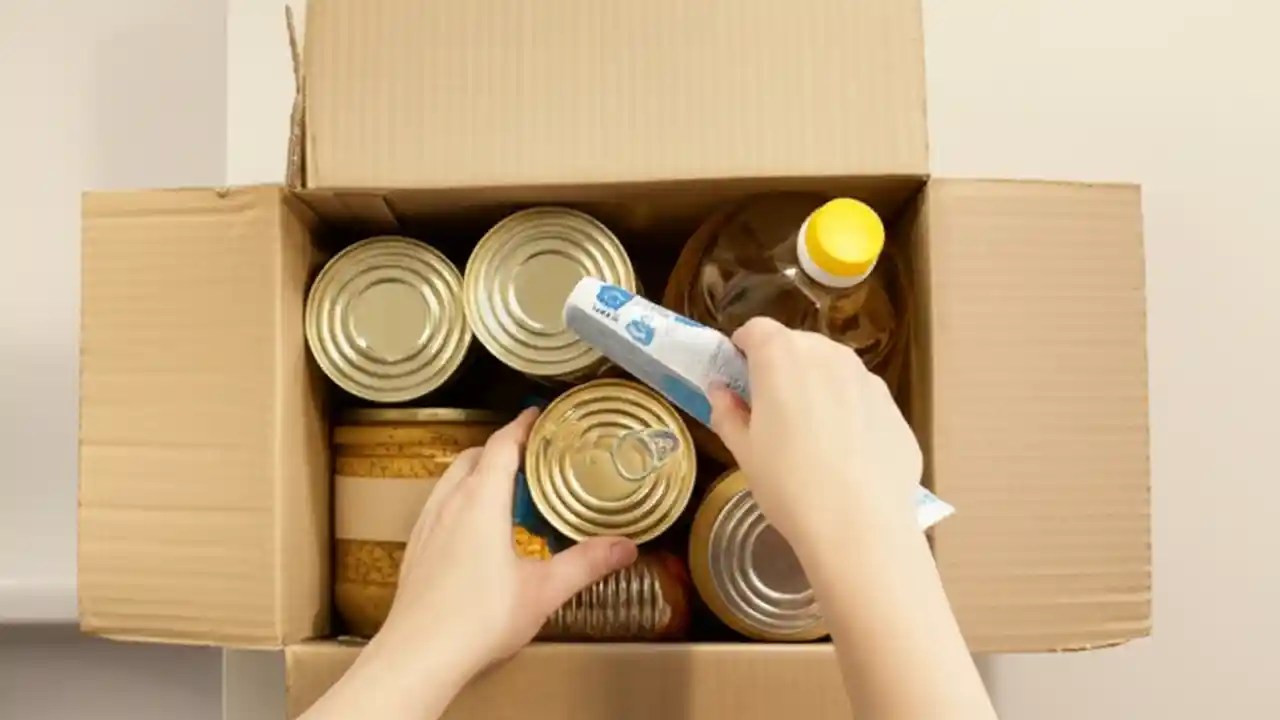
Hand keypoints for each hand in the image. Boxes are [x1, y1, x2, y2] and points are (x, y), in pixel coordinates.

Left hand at [307, 408, 637, 719]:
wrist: (419, 654)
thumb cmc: (477, 619)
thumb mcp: (544, 589)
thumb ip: (586, 563)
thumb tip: (624, 547)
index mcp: (481, 500)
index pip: (501, 445)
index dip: (521, 426)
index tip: (537, 415)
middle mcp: (449, 504)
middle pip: (474, 457)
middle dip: (501, 448)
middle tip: (530, 453)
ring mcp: (427, 526)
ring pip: (451, 480)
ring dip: (478, 473)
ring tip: (506, 488)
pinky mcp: (416, 550)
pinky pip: (438, 507)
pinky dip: (459, 500)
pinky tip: (475, 529)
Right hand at [707, 318, 922, 553]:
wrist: (861, 525)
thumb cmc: (789, 485)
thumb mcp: (744, 452)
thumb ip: (728, 412)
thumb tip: (721, 391)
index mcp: (782, 355)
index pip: (755, 330)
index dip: (743, 351)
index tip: (739, 381)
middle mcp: (828, 354)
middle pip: (797, 346)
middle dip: (781, 369)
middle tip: (773, 414)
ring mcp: (867, 378)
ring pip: (832, 371)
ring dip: (817, 389)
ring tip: (813, 439)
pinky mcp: (894, 407)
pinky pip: (860, 399)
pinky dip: (849, 414)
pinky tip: (846, 458)